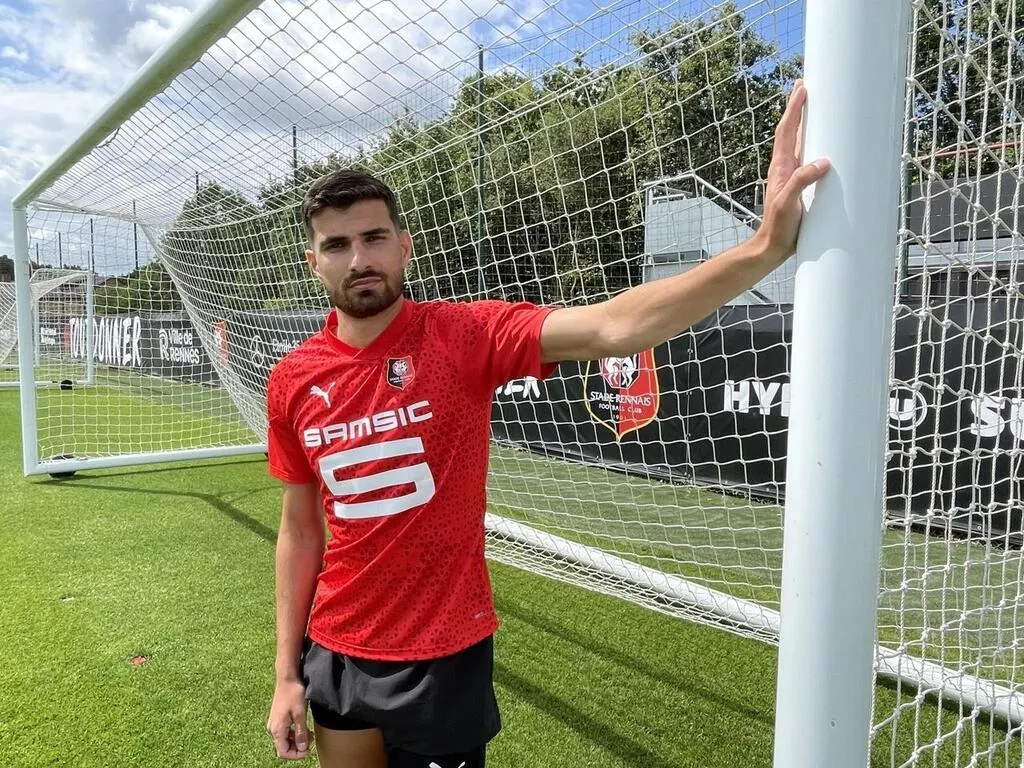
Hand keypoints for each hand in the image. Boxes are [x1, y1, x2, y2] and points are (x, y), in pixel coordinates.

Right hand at [267, 678, 311, 760]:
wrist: (288, 678)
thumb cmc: (293, 694)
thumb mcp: (300, 714)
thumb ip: (301, 733)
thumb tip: (303, 748)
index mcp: (276, 729)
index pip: (283, 752)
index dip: (296, 755)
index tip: (308, 750)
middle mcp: (273, 728)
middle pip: (283, 747)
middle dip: (298, 748)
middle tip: (311, 741)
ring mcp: (275, 723)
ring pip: (285, 740)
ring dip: (297, 741)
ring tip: (309, 734)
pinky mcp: (278, 718)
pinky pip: (285, 732)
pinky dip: (294, 734)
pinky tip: (304, 728)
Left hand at [756, 79, 830, 264]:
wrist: (772, 248)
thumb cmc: (778, 227)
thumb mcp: (788, 203)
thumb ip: (801, 182)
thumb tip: (822, 162)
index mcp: (781, 167)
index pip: (786, 131)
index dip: (793, 109)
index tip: (801, 88)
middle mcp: (785, 168)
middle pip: (792, 131)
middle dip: (799, 109)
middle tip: (806, 87)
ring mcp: (791, 176)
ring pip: (800, 143)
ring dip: (806, 124)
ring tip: (816, 108)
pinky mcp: (799, 186)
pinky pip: (808, 159)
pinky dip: (815, 145)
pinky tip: (824, 146)